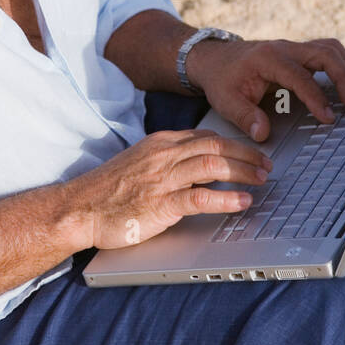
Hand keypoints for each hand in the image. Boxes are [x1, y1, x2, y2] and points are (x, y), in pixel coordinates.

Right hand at [75, 128, 272, 250]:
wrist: (79, 208)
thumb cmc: (108, 191)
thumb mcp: (140, 164)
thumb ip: (168, 161)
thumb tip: (198, 166)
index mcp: (160, 144)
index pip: (206, 136)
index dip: (235, 143)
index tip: (252, 152)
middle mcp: (164, 155)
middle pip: (216, 146)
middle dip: (247, 154)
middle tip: (266, 165)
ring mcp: (162, 178)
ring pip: (213, 165)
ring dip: (243, 172)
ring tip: (261, 180)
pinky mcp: (160, 203)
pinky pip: (201, 197)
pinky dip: (227, 198)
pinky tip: (242, 202)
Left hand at [186, 36, 344, 141]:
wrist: (215, 59)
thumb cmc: (222, 79)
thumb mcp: (225, 101)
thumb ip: (245, 117)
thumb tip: (263, 133)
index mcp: (268, 59)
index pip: (300, 77)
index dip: (317, 98)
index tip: (328, 117)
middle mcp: (285, 48)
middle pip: (324, 54)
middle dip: (343, 77)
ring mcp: (294, 48)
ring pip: (330, 48)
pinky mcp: (299, 52)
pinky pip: (328, 49)